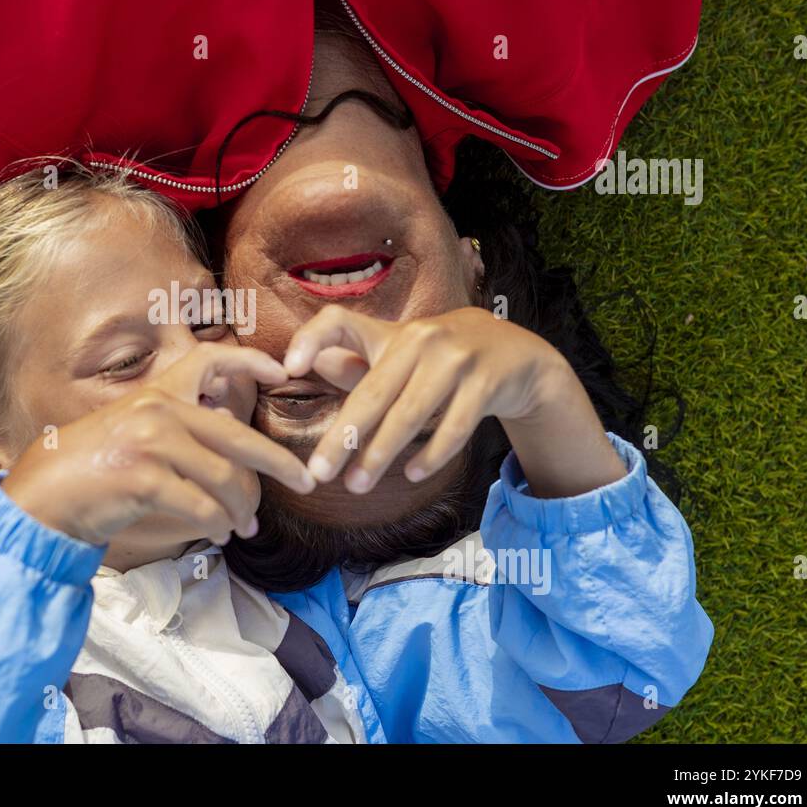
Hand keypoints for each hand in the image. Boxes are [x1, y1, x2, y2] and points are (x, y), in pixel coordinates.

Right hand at [1, 343, 315, 546]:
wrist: (42, 497)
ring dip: (242, 510)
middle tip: (305, 482)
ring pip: (225, 479)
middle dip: (278, 463)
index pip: (209, 361)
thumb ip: (177, 430)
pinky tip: (218, 534)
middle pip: (237, 437)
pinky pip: (202, 507)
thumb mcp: (132, 434)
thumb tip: (234, 453)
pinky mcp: (143, 478)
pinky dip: (217, 526)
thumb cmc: (91, 473)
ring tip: (244, 527)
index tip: (284, 372)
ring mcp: (150, 443)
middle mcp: (157, 411)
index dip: (251, 361)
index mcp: (157, 394)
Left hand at [284, 305, 626, 497]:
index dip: (311, 339)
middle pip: (372, 391)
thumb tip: (315, 367)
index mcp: (390, 333)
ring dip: (381, 454)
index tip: (288, 368)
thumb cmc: (443, 362)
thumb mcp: (401, 358)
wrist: (518, 356)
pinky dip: (431, 454)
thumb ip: (359, 365)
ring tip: (357, 486)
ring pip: (410, 414)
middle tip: (318, 473)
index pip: (339, 321)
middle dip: (343, 436)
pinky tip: (410, 475)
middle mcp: (420, 339)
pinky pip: (453, 427)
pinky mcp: (487, 381)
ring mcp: (456, 359)